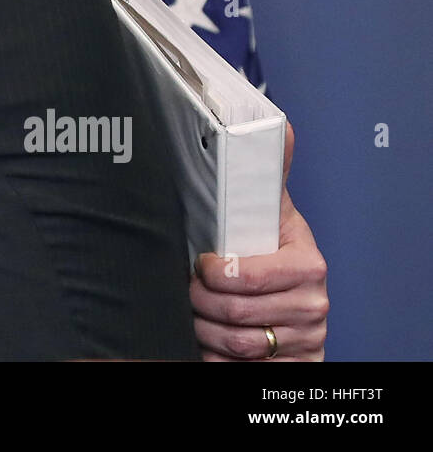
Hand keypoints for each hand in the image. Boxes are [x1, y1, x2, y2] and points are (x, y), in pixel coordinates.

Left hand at [189, 120, 328, 359]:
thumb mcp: (270, 211)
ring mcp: (304, 340)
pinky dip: (216, 358)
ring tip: (194, 312)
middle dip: (200, 304)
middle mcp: (312, 305)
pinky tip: (207, 342)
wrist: (291, 297)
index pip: (249, 277)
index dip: (216, 274)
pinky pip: (239, 371)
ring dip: (203, 330)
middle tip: (188, 290)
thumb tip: (280, 128)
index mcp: (306, 264)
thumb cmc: (269, 250)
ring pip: (234, 346)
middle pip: (236, 316)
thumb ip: (268, 172)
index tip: (201, 265)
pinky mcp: (294, 367)